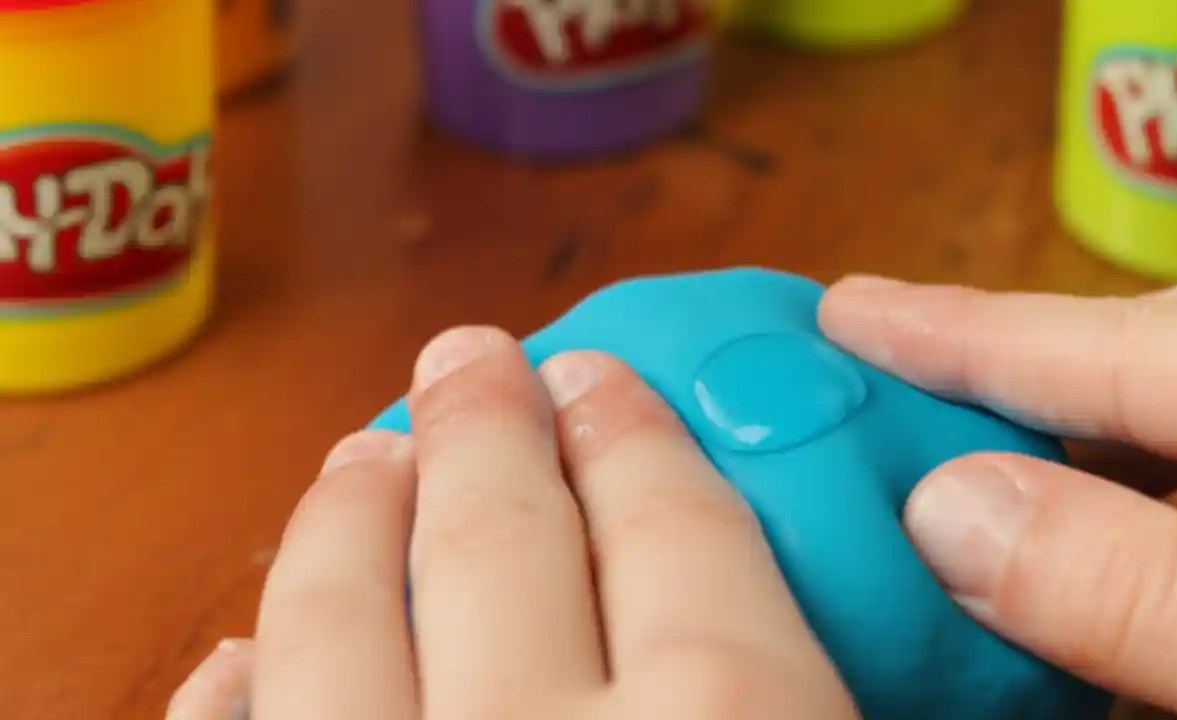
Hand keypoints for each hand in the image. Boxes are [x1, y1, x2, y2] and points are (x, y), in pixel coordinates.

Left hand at [168, 328, 856, 719]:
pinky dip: (238, 701)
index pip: (679, 532)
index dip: (638, 439)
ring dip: (347, 524)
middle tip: (472, 362)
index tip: (606, 380)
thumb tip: (857, 618)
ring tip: (362, 459)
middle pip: (500, 545)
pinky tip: (242, 660)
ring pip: (339, 628)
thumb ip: (833, 686)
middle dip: (483, 436)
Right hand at [818, 268, 1176, 719]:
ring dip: (1092, 434)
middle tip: (891, 372)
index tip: (850, 311)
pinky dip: (1163, 496)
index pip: (1150, 346)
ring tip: (974, 462)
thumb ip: (1153, 594)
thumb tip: (949, 515)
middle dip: (1030, 363)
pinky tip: (1102, 535)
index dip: (985, 334)